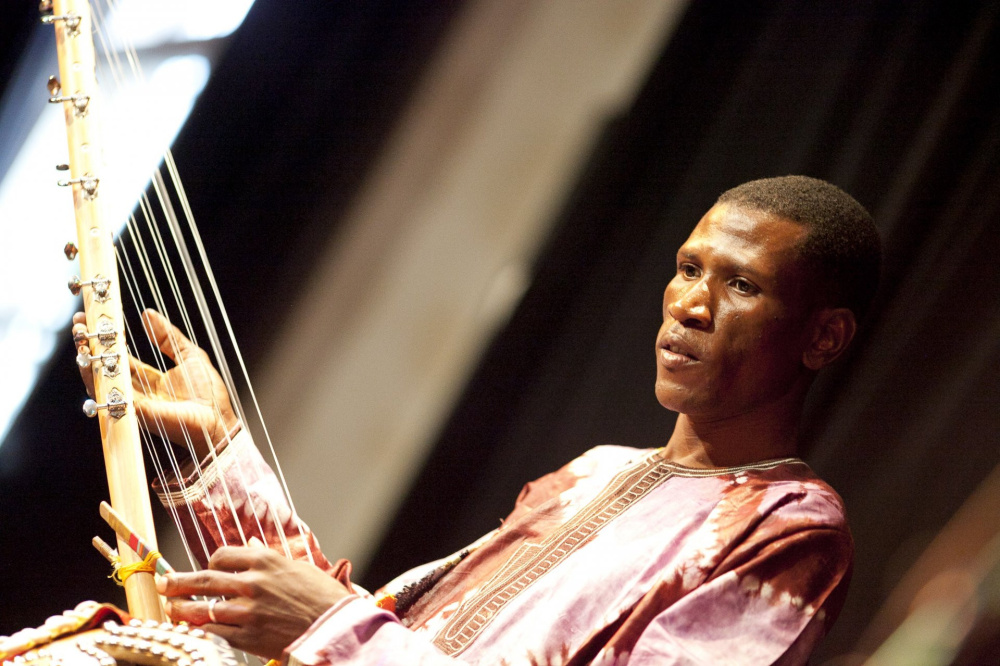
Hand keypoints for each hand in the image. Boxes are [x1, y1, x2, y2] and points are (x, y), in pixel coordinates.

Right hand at [72, 309, 236, 458]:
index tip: (95, 320)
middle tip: (79, 325)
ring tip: (80, 339)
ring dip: (86, 360)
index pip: (122, 357)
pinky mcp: (133, 410)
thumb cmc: (209, 393)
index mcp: (151, 379)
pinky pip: (108, 394)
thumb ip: (168, 337)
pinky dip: (96, 378)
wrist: (218, 419)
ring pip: (100, 380)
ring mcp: (133, 402)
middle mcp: (138, 391)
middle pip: (106, 367)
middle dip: (89, 346)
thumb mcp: (190, 355)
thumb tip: (148, 313)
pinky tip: (88, 361)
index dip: (107, 341)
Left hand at [157, 546, 350, 658]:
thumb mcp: (296, 568)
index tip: (207, 568)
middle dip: (177, 581)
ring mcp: (247, 611)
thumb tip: (250, 544)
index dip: (210, 563)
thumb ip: (268, 558)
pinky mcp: (247, 636)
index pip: (221, 556)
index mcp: (265, 561)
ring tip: (170, 608)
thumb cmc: (322, 595)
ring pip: (201, 609)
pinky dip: (200, 630)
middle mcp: (252, 583)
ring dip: (181, 609)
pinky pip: (213, 632)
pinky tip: (192, 629)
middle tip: (163, 582)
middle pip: (203, 580)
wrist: (336, 627)